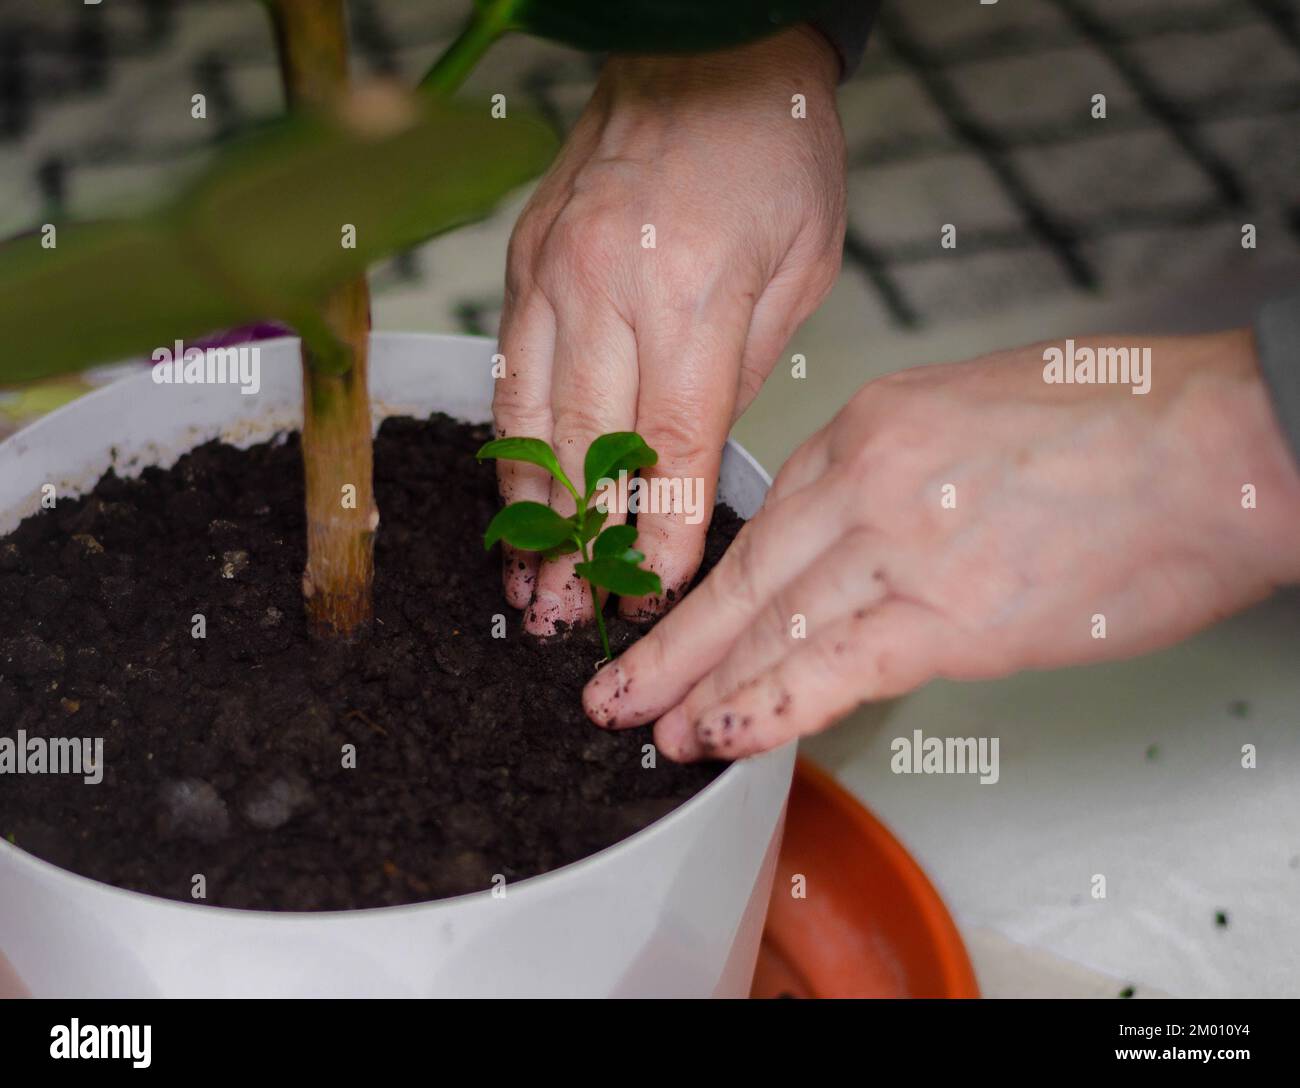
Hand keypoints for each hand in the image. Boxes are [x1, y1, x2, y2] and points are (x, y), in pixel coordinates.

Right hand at [492, 26, 845, 632]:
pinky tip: (512, 496)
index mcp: (693, 293)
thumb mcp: (803, 269)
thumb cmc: (772, 155)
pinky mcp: (523, 263)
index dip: (656, 531)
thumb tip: (694, 462)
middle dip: (579, 544)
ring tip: (525, 582)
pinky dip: (508, 445)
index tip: (652, 593)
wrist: (704, 50)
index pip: (670, 446)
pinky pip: (507, 372)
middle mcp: (607, 287)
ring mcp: (552, 272)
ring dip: (527, 512)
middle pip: (586, 448)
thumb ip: (746, 373)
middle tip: (570, 616)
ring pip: (529, 420)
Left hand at [583, 330, 1299, 759]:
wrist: (1219, 442)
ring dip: (700, 683)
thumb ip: (910, 473)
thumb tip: (877, 539)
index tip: (684, 617)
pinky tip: (721, 734)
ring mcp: (900, 544)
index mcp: (875, 424)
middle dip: (672, 636)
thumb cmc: (1124, 422)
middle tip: (613, 681)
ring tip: (647, 723)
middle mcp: (868, 478)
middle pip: (746, 572)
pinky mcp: (949, 614)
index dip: (721, 581)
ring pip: (769, 624)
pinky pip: (831, 668)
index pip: (772, 516)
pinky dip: (768, 705)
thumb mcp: (980, 412)